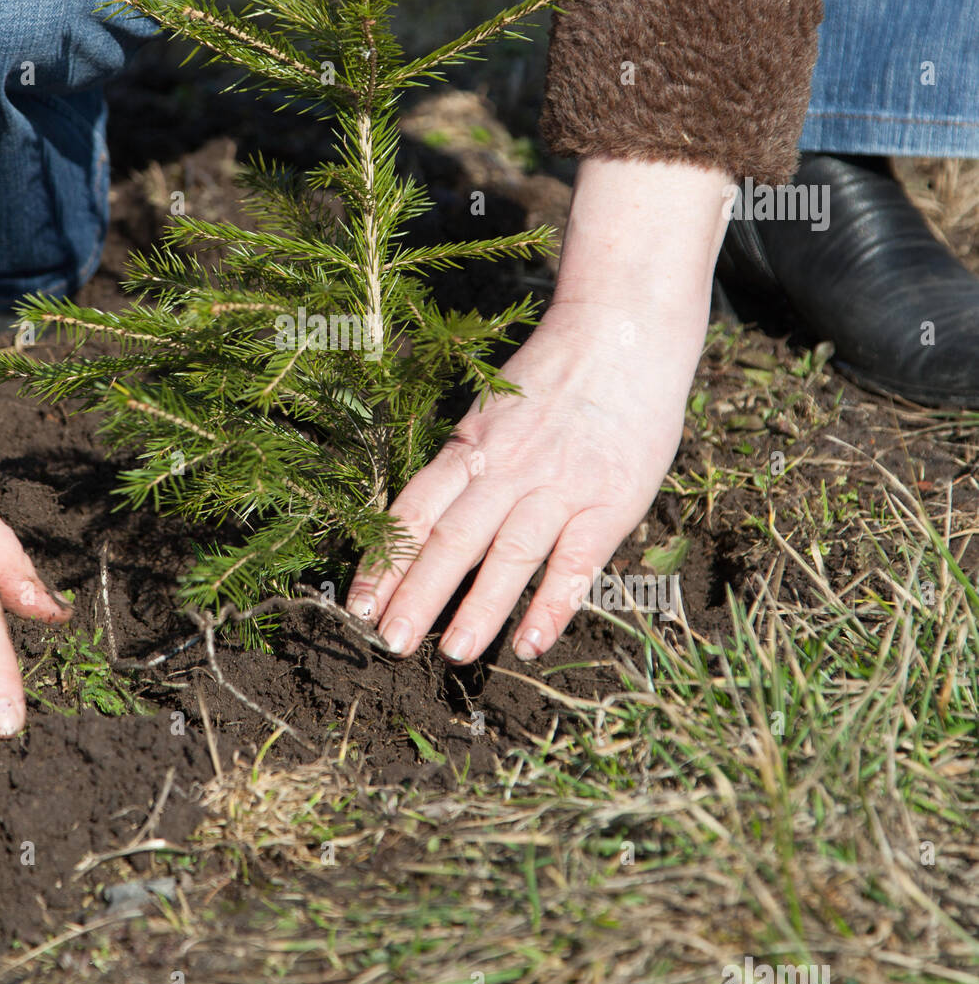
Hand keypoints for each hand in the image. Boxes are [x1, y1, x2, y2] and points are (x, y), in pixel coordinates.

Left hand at [345, 154, 733, 661]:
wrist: (624, 331)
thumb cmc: (556, 378)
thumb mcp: (494, 412)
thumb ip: (467, 463)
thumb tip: (428, 519)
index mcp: (470, 445)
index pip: (414, 511)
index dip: (385, 560)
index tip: (359, 603)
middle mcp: (506, 467)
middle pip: (450, 538)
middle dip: (415, 594)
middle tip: (388, 642)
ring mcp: (557, 485)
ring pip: (508, 553)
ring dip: (478, 607)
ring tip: (451, 653)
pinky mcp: (608, 501)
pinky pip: (576, 561)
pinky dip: (552, 603)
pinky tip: (531, 642)